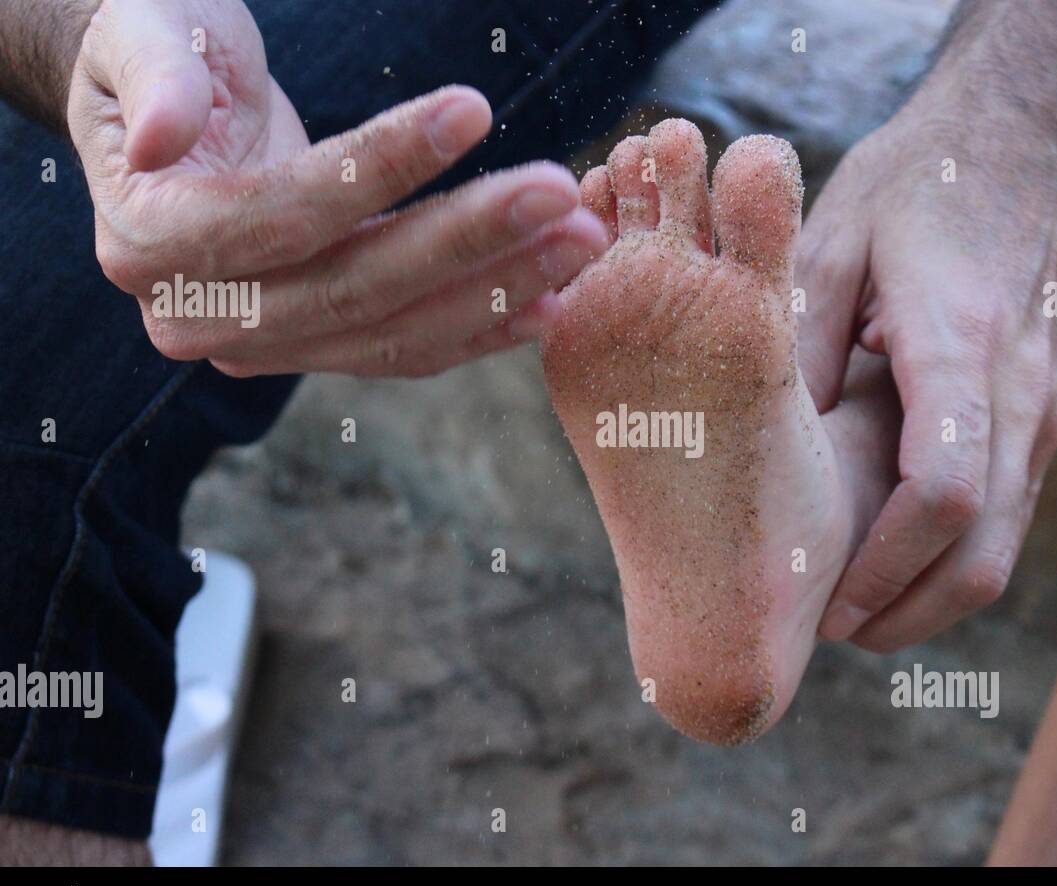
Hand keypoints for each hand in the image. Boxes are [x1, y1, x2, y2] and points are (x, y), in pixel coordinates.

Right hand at [68, 0, 607, 376]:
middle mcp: (199, 314)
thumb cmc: (158, 51)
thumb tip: (159, 138)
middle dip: (468, 240)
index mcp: (148, 241)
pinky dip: (481, 327)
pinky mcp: (317, 344)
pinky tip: (551, 301)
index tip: (472, 108)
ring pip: (394, 329)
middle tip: (563, 196)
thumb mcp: (144, 34)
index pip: (281, 213)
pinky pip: (408, 348)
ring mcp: (261, 341)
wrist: (168, 115)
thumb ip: (157, 79)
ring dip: (497, 289)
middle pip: (353, 285)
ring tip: (581, 240)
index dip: (378, 166)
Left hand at [797, 105, 1056, 651]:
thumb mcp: (837, 238)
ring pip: (1006, 541)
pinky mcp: (1056, 408)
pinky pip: (1015, 506)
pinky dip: (961, 551)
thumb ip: (798, 341)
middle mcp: (1024, 392)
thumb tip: (765, 441)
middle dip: (907, 612)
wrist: (1035, 134)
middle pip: (983, 551)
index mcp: (962, 346)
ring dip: (934, 594)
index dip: (883, 571)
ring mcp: (1052, 405)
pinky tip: (901, 553)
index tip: (827, 606)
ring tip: (857, 611)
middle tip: (832, 631)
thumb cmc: (925, 179)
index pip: (943, 497)